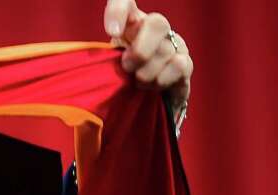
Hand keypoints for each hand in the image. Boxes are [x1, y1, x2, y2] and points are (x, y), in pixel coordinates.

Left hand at [103, 1, 192, 117]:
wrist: (147, 102)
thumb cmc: (123, 81)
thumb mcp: (107, 68)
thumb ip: (101, 61)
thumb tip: (92, 69)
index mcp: (131, 23)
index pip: (125, 0)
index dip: (118, 9)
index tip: (112, 31)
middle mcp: (155, 28)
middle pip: (158, 22)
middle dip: (141, 51)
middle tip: (128, 68)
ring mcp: (174, 43)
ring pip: (166, 50)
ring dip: (147, 74)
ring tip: (139, 84)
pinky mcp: (185, 63)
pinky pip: (178, 65)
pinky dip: (162, 80)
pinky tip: (154, 87)